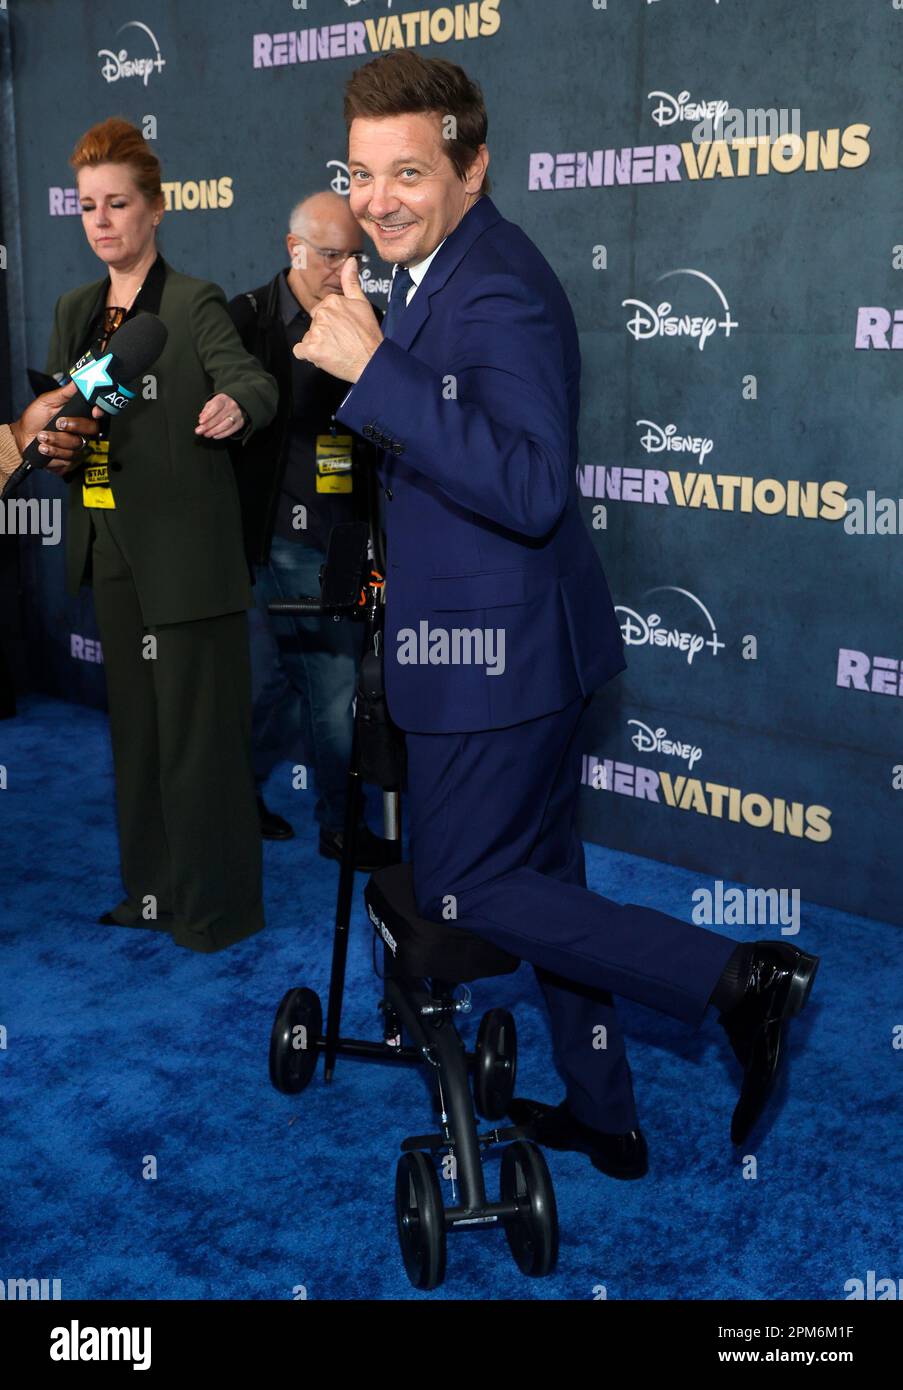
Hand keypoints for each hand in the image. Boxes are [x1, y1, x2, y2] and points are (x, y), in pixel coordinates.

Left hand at [9, 382, 103, 475]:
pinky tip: (43, 448)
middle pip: (92, 430)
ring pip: (77, 445)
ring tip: (41, 436)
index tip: (95, 411)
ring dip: (56, 440)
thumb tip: (77, 381)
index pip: (97, 414)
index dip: (100, 412)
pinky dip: (53, 452)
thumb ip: (63, 393)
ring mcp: (76, 447)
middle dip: (74, 426)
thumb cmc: (34, 419)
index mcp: (78, 416)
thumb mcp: (46, 401)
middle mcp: (80, 432)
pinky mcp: (69, 461)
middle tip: (58, 424)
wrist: (21, 439)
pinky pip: (68, 458)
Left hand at [195, 393, 246, 439]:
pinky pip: (231, 430)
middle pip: (219, 417)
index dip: (208, 415)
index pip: (215, 406)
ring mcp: (237, 414)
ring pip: (226, 425)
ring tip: (206, 434)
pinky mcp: (240, 423)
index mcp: (223, 399)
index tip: (201, 422)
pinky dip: (222, 434)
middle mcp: (232, 406)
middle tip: (199, 431)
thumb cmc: (220, 405)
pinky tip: (214, 436)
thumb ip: (206, 410)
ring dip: (214, 431)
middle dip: (208, 426)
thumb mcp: (212, 403)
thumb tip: (202, 417)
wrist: (235, 405)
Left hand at [293, 256, 383, 382]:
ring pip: (308, 338)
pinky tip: (323, 356)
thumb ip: (351, 282)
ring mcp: (316, 332)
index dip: (331, 323)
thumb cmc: (369, 335)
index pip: (321, 311)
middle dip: (323, 334)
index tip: (342, 330)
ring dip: (318, 345)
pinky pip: (300, 351)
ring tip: (336, 350)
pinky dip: (308, 355)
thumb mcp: (362, 303)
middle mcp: (322, 314)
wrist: (372, 361)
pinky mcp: (312, 349)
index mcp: (332, 301)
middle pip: (314, 324)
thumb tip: (350, 261)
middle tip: (341, 341)